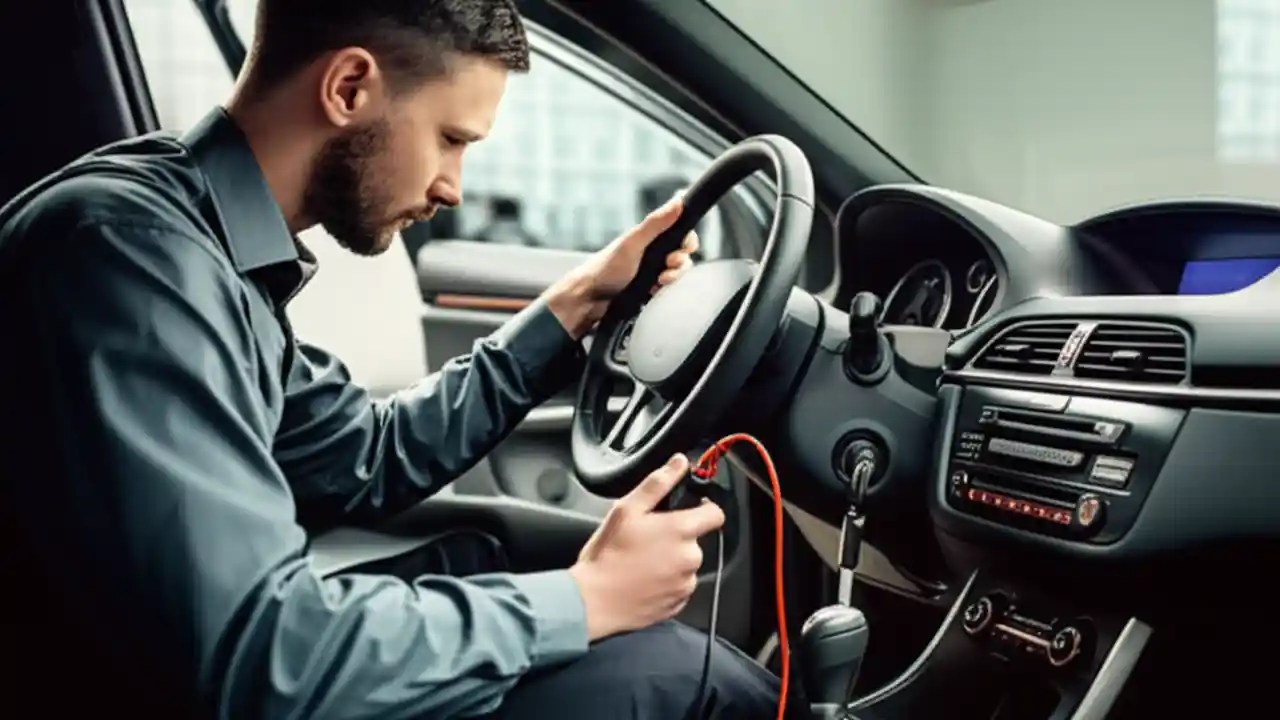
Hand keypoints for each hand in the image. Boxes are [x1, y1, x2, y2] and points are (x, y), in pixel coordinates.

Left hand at [547, 195, 698, 338]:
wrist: (589, 299)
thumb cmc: (606, 268)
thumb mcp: (633, 243)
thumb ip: (656, 223)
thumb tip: (678, 200)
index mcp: (648, 236)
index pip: (679, 231)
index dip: (687, 239)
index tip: (684, 245)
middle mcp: (651, 251)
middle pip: (682, 253)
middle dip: (681, 260)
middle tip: (669, 263)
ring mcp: (650, 270)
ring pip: (676, 272)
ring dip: (674, 276)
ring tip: (660, 280)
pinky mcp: (648, 288)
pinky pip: (668, 288)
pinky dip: (665, 290)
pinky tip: (654, 291)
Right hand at [568, 453, 725, 640]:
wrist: (593, 601)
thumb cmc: (608, 554)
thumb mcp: (627, 509)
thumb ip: (658, 483)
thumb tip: (680, 462)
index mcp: (682, 530)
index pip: (716, 514)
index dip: (704, 508)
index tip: (688, 509)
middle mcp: (691, 557)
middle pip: (696, 539)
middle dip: (677, 536)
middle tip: (647, 538)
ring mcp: (685, 583)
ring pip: (686, 563)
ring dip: (671, 560)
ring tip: (641, 561)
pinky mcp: (678, 603)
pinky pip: (679, 586)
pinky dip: (666, 581)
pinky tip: (643, 579)